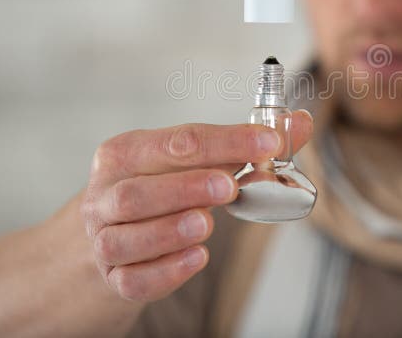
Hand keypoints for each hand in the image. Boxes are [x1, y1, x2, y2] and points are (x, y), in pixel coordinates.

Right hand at [80, 111, 313, 301]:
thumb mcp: (190, 162)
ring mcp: (104, 239)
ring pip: (125, 238)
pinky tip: (197, 258)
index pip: (174, 142)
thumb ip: (244, 145)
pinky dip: (166, 270)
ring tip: (207, 223)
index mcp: (124, 154)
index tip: (266, 142)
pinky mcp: (114, 277)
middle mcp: (105, 195)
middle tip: (229, 186)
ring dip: (170, 230)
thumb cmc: (158, 189)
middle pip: (136, 192)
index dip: (224, 141)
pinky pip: (133, 279)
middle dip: (185, 187)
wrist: (111, 236)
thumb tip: (297, 123)